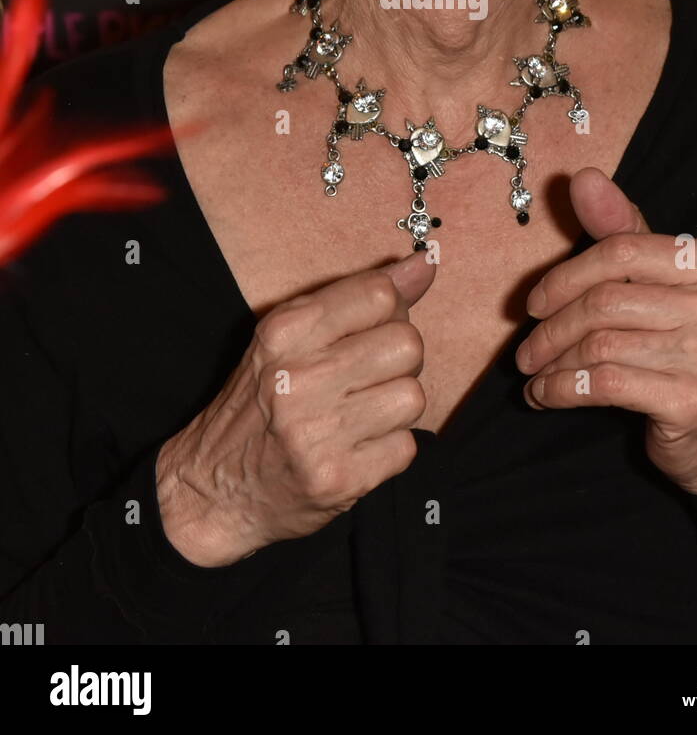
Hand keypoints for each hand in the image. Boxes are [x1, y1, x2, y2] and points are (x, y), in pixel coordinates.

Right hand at [156, 251, 434, 565]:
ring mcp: (317, 432)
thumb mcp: (291, 337)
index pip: (379, 295)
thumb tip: (425, 263)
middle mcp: (299, 378)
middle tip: (367, 377)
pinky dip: (389, 449)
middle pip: (406, 344)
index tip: (375, 328)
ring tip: (361, 413)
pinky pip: (406, 447)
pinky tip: (357, 448)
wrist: (214, 490)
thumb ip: (358, 297)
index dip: (392, 310)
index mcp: (285, 332)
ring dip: (396, 407)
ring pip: (413, 396)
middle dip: (399, 360)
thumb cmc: (260, 403)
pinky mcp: (339, 478)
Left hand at [515, 168, 696, 494]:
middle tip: (525, 351)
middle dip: (552, 328)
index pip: (621, 251)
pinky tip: (546, 396)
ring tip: (534, 375)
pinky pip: (604, 383)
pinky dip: (562, 389)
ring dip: (552, 363)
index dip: (565, 277)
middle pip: (605, 301)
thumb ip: (621, 230)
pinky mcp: (695, 401)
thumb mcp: (657, 284)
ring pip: (600, 344)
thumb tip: (583, 177)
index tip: (532, 305)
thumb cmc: (681, 346)